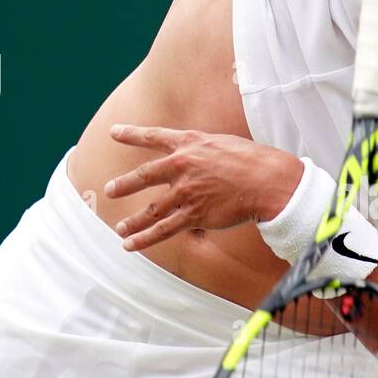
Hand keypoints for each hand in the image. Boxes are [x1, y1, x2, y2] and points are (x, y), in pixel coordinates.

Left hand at [105, 125, 301, 250]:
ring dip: (133, 221)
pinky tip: (130, 245)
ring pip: (151, 208)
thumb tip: (196, 155)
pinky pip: (163, 229)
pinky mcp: (194, 214)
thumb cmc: (253, 160)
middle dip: (124, 184)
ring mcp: (185, 192)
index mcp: (189, 144)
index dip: (132, 134)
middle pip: (144, 176)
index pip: (154, 137)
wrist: (268, 181)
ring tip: (120, 229)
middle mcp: (182, 166)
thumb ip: (203, 149)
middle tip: (109, 190)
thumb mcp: (222, 143)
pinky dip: (144, 239)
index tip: (114, 132)